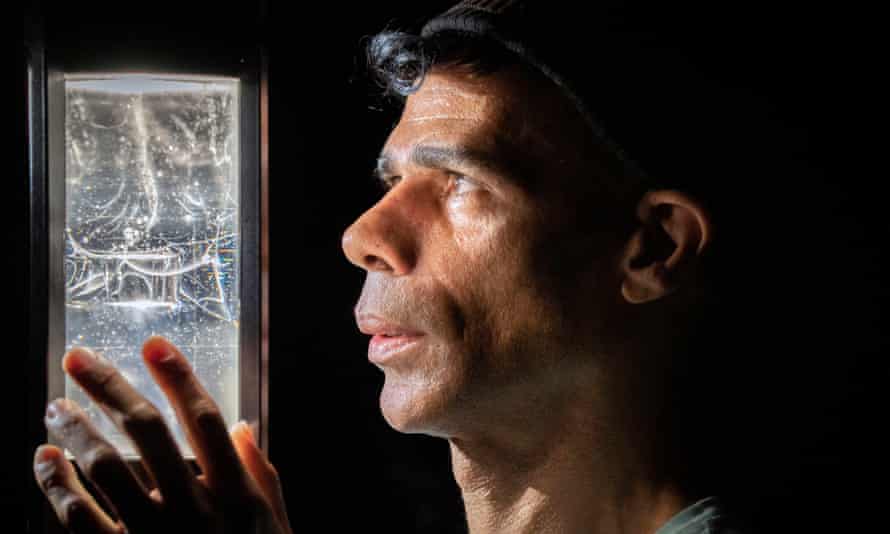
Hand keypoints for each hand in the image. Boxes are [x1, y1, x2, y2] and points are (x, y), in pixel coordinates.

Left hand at [33, 336, 293, 533]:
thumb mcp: (273, 520)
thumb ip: (259, 471)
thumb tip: (239, 426)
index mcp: (233, 490)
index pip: (201, 418)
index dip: (178, 376)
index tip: (153, 343)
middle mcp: (192, 506)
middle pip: (145, 432)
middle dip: (109, 387)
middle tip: (78, 357)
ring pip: (105, 468)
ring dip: (75, 430)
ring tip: (55, 405)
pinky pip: (81, 522)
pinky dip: (57, 487)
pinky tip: (44, 460)